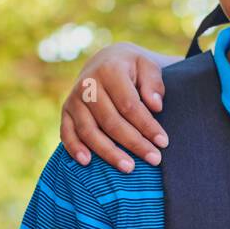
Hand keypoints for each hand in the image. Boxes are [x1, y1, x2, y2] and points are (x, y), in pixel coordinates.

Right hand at [60, 43, 169, 171]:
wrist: (106, 60)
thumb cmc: (132, 67)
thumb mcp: (147, 66)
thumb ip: (153, 83)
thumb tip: (155, 106)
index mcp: (109, 70)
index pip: (129, 105)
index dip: (146, 125)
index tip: (163, 142)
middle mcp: (87, 84)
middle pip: (110, 121)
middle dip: (133, 142)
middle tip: (154, 159)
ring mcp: (74, 99)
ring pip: (89, 130)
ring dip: (108, 152)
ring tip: (128, 168)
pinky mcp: (65, 111)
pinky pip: (67, 132)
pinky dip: (74, 148)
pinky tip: (87, 163)